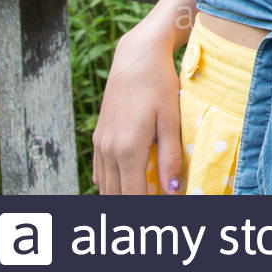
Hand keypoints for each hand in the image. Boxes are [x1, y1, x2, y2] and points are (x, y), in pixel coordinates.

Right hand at [91, 26, 182, 193]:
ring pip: (105, 186)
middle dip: (133, 205)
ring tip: (145, 197)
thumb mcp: (171, 121)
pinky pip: (100, 171)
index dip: (146, 208)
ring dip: (121, 195)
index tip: (162, 212)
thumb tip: (173, 190)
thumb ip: (170, 158)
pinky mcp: (99, 136)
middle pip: (116, 195)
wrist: (136, 59)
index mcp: (128, 150)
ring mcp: (100, 144)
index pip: (133, 196)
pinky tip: (129, 180)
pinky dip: (112, 182)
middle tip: (155, 205)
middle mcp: (109, 151)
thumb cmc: (159, 87)